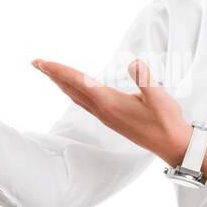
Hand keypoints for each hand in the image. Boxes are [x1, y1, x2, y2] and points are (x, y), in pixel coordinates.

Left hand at [31, 55, 191, 167]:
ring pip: (75, 96)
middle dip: (52, 74)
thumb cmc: (166, 120)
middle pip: (71, 88)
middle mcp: (103, 110)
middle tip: (35, 62)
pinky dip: (73, 92)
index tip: (42, 62)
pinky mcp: (111, 120)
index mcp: (109, 102)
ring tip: (48, 72)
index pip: (78, 81)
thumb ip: (145, 78)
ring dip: (60, 83)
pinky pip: (84, 103)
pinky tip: (73, 90)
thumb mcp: (159, 96)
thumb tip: (133, 62)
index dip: (59, 70)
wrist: (171, 144)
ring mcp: (105, 116)